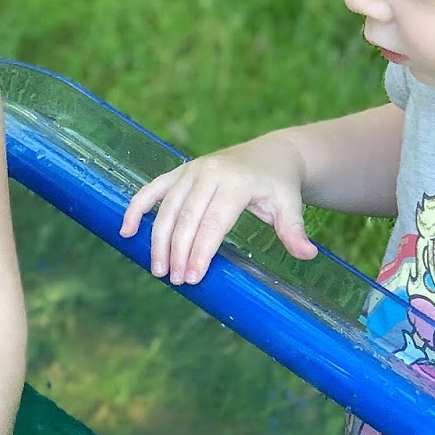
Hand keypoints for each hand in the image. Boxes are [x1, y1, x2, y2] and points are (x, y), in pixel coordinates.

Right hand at [119, 134, 316, 284]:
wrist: (272, 154)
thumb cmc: (279, 186)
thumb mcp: (290, 206)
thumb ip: (293, 231)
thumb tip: (308, 255)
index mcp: (237, 182)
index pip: (213, 222)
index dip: (201, 250)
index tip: (193, 277)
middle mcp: (210, 173)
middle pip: (187, 217)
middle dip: (178, 251)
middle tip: (175, 280)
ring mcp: (192, 170)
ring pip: (167, 208)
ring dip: (158, 240)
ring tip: (157, 270)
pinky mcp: (180, 172)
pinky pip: (153, 189)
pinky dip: (137, 207)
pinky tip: (126, 231)